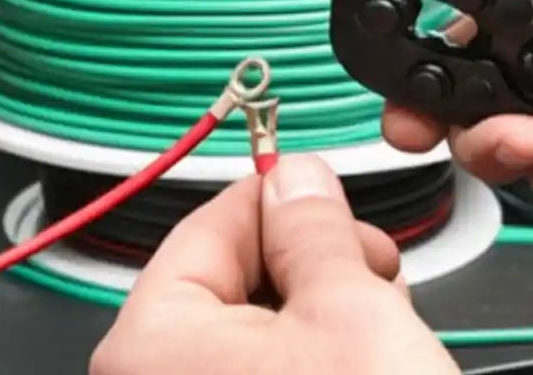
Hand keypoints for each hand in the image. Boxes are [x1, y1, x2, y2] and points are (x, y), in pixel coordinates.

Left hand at [90, 156, 456, 374]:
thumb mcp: (351, 313)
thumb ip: (315, 229)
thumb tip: (297, 177)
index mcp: (149, 340)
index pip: (208, 224)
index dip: (279, 197)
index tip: (324, 188)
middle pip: (232, 278)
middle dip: (311, 264)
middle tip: (373, 272)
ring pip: (255, 329)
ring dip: (321, 315)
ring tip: (383, 332)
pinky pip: (261, 371)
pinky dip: (314, 357)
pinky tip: (365, 361)